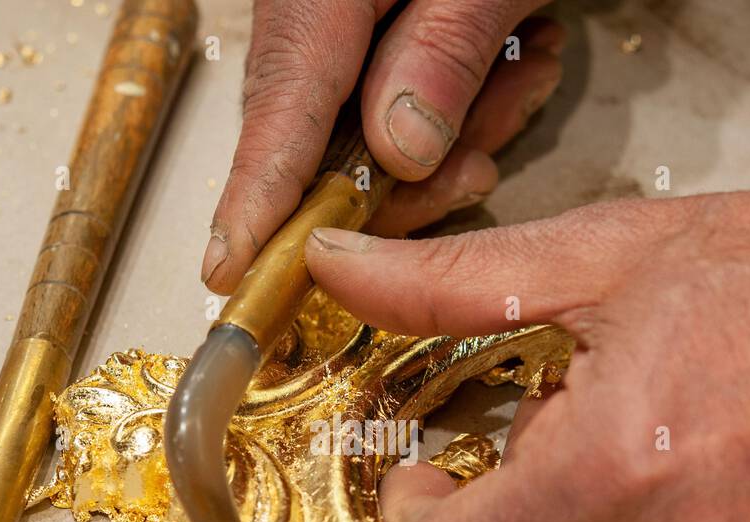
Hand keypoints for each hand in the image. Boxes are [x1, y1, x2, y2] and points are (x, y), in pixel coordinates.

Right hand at [202, 0, 562, 292]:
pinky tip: (517, 48)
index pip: (284, 101)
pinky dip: (466, 91)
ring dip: (456, 126)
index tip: (229, 267)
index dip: (257, 194)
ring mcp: (346, 12)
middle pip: (326, 128)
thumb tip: (397, 154)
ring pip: (374, 119)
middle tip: (475, 166)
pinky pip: (406, 86)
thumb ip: (445, 51)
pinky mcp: (382, 19)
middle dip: (406, 173)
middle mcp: (318, 1)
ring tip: (519, 67)